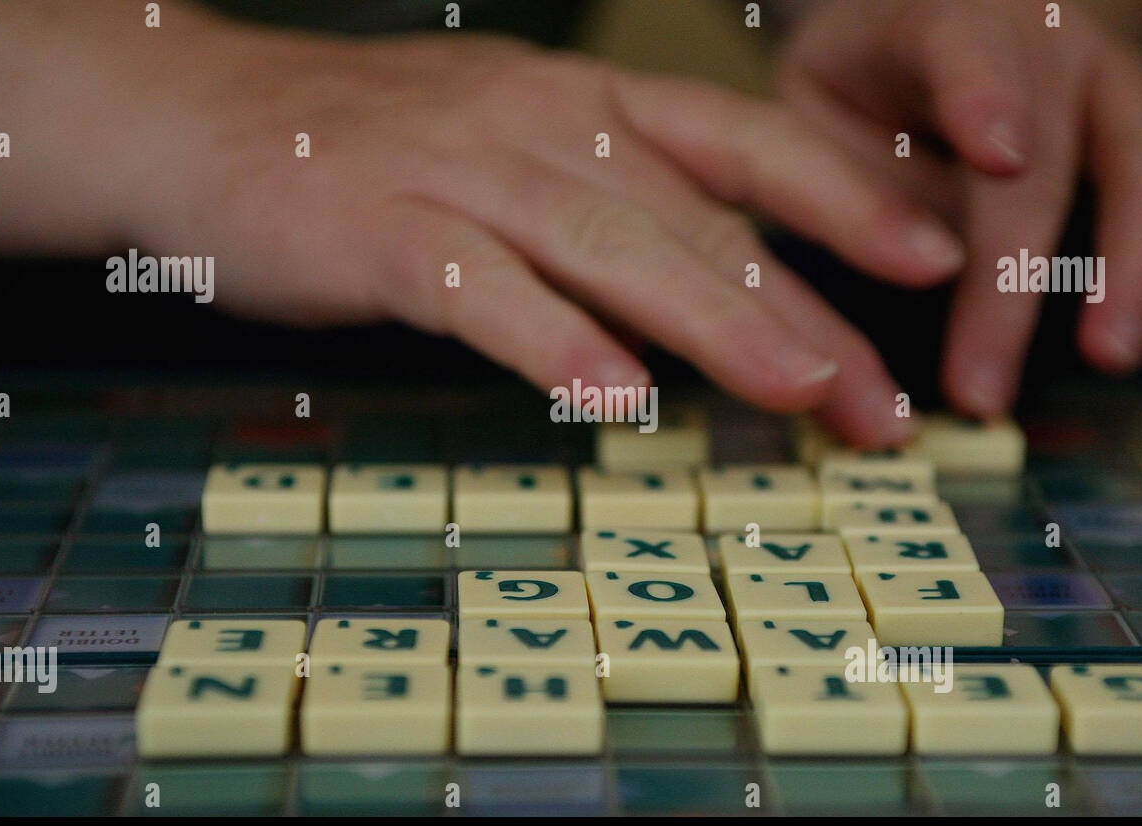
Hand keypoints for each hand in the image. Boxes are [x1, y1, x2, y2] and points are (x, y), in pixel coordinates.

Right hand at [122, 15, 975, 443]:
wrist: (205, 116)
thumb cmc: (383, 151)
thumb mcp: (522, 153)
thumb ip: (620, 210)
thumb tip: (730, 293)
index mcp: (592, 105)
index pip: (745, 144)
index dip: (846, 192)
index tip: (937, 255)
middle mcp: (546, 125)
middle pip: (699, 219)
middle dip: (805, 310)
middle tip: (885, 404)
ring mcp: (463, 172)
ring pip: (612, 244)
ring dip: (714, 320)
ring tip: (800, 390)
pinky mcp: (380, 228)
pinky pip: (480, 289)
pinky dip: (550, 342)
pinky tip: (611, 399)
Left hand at [778, 0, 1141, 416]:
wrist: (924, 42)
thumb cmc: (861, 93)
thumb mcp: (817, 123)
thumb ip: (863, 183)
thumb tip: (932, 267)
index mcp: (945, 23)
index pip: (967, 48)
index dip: (984, 98)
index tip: (998, 157)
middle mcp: (1044, 42)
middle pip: (1058, 147)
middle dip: (1023, 270)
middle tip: (991, 374)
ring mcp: (1110, 80)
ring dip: (1139, 266)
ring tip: (1106, 355)